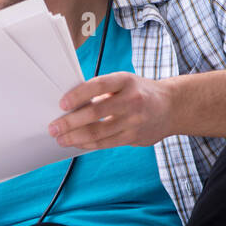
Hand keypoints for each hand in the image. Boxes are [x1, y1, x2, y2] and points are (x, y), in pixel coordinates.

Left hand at [47, 72, 173, 151]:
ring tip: (60, 139)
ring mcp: (134, 120)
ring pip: (99, 132)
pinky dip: (88, 145)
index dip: (79, 94)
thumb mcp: (123, 82)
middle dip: (71, 122)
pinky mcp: (134, 137)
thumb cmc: (138, 92)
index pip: (99, 86)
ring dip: (76, 137)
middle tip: (54, 127)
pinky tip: (76, 144)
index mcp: (125, 81)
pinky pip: (106, 143)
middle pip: (96, 112)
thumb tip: (70, 106)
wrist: (171, 107)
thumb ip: (101, 91)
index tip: (62, 104)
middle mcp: (131, 100)